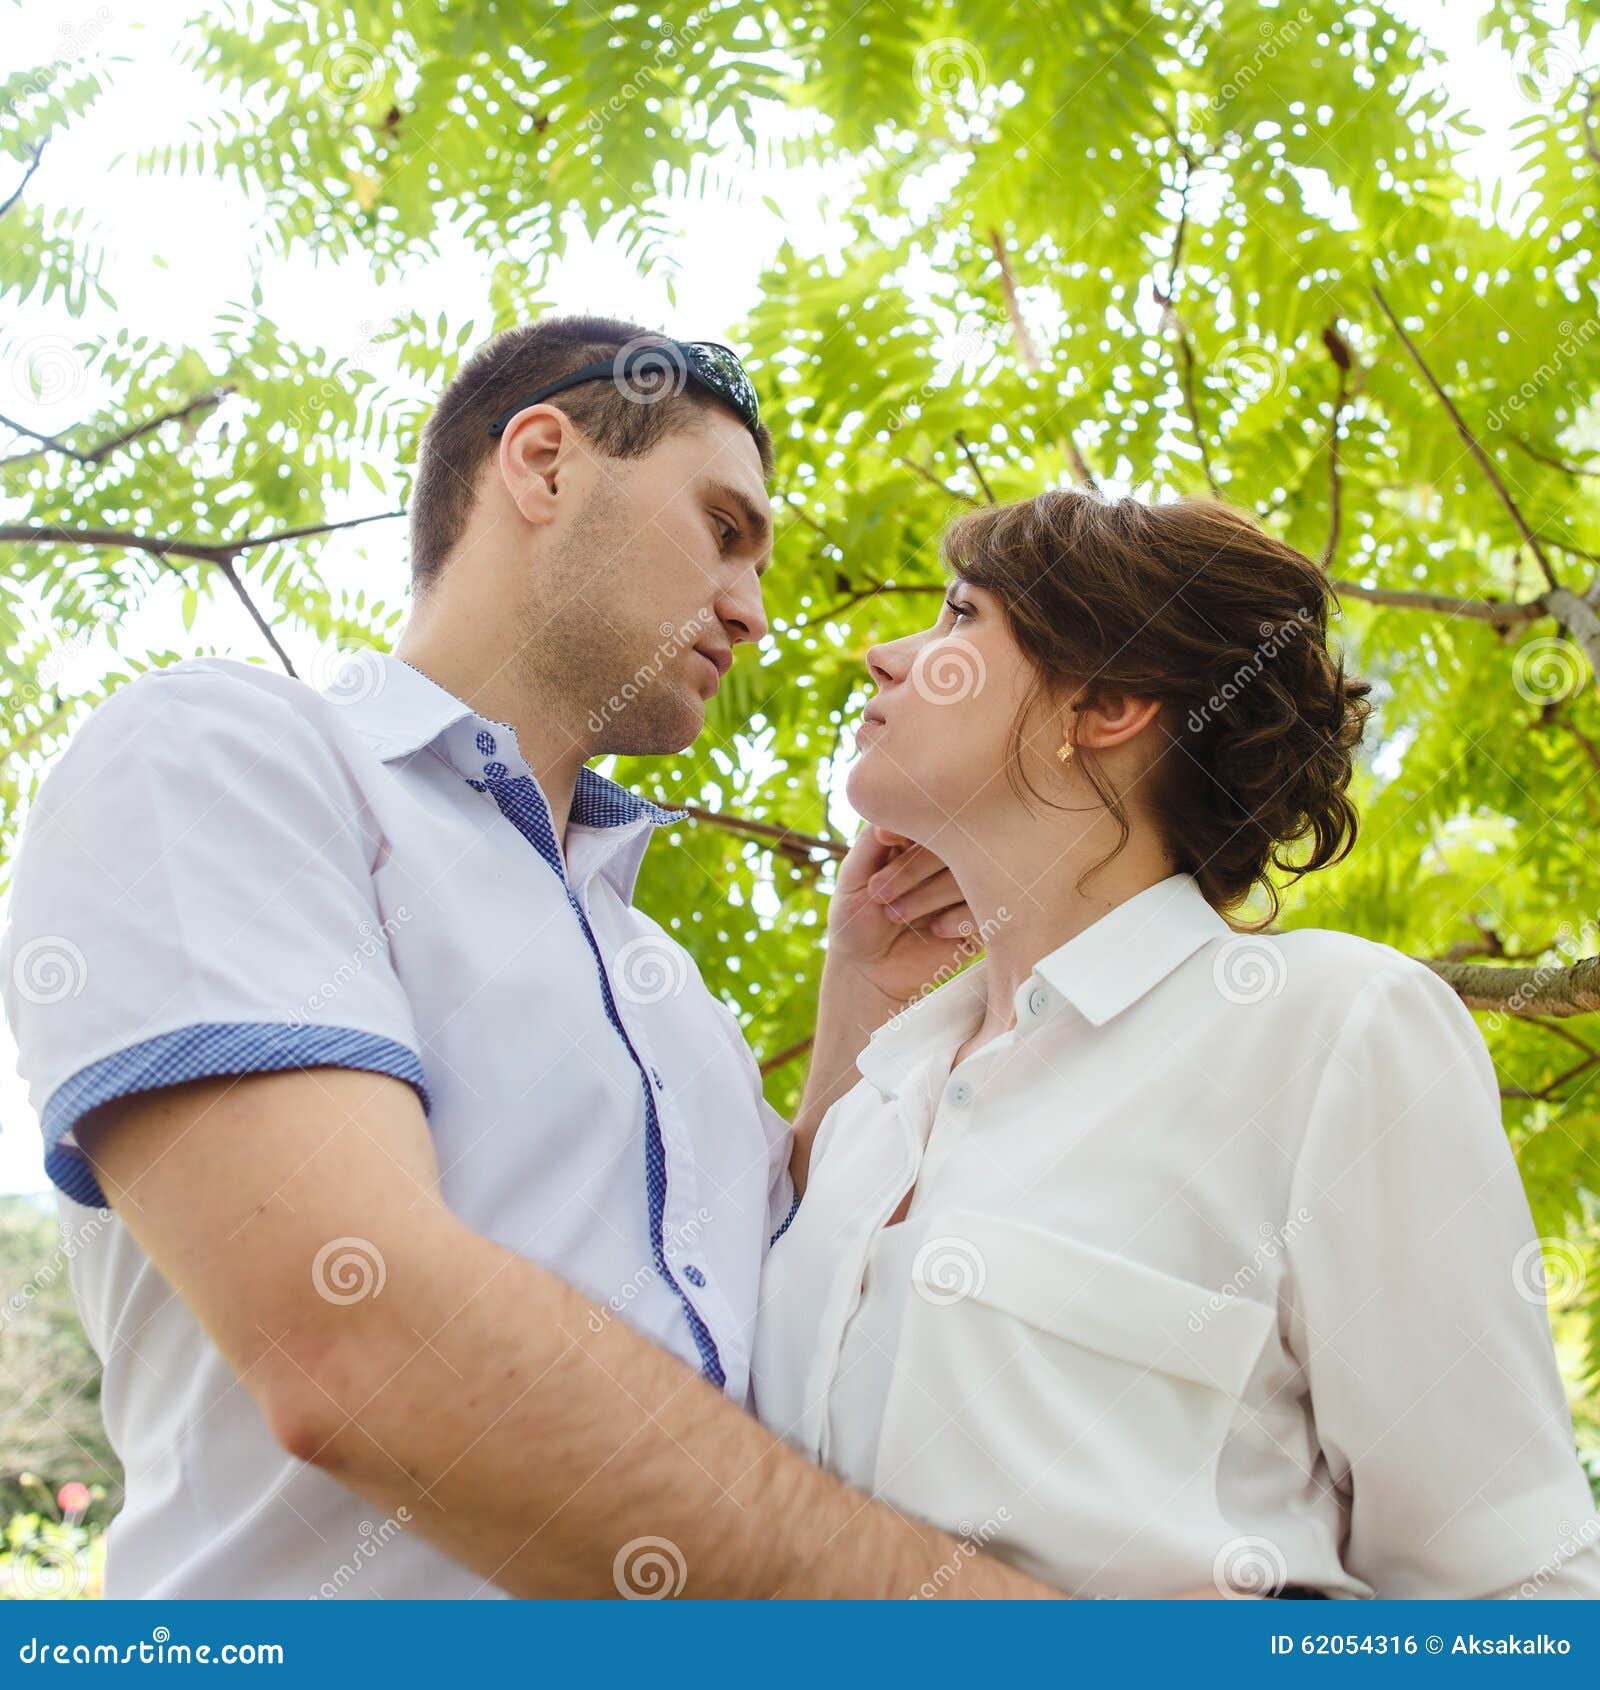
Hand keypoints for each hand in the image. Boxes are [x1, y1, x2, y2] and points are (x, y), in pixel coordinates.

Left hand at [826, 824, 980, 1008]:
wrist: (870, 973)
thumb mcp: (853, 875)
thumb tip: (897, 809)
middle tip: (879, 893)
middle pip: (956, 839)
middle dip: (914, 867)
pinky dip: (960, 916)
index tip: (887, 844)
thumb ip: (873, 840)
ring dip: (931, 894)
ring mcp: (970, 885)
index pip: (933, 812)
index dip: (914, 825)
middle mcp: (949, 855)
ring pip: (975, 873)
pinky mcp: (985, 918)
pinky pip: (991, 906)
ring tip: (896, 916)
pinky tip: (935, 930)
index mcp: (920, 835)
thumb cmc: (856, 919)